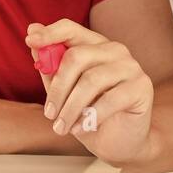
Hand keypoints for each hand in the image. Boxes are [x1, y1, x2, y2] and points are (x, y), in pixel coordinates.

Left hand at [25, 19, 154, 166]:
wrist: (120, 143)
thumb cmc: (89, 114)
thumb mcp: (64, 91)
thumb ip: (50, 64)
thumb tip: (32, 31)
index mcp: (95, 45)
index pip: (70, 29)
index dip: (50, 33)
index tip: (30, 40)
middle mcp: (115, 50)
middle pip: (77, 56)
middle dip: (58, 88)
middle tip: (49, 114)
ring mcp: (131, 66)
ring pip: (91, 80)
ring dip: (71, 108)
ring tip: (62, 128)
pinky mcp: (142, 86)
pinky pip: (110, 99)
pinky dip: (90, 117)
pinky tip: (81, 129)